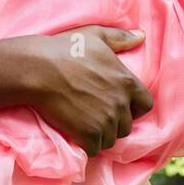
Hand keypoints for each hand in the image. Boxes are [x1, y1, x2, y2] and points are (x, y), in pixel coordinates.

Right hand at [0, 25, 152, 155]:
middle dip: (113, 123)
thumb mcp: (94, 35)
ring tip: (83, 125)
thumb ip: (120, 37)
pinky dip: (86, 145)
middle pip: (126, 125)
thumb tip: (142, 36)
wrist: (38, 69)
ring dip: (99, 135)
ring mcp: (105, 120)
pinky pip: (94, 149)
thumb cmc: (64, 49)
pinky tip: (75, 134)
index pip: (145, 105)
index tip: (118, 105)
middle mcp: (121, 104)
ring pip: (110, 139)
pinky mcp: (88, 134)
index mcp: (127, 82)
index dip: (133, 107)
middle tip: (94, 115)